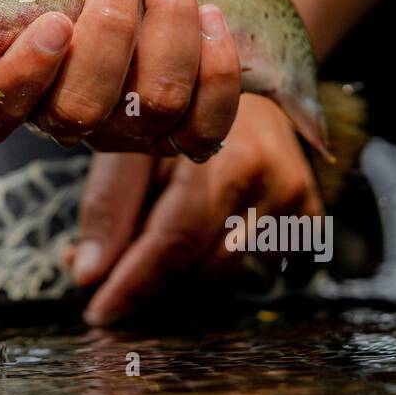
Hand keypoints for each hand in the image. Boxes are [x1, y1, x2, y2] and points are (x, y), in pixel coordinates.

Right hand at [0, 0, 241, 158]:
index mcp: (3, 86)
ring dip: (166, 37)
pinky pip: (209, 123)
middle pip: (80, 113)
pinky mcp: (190, 126)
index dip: (21, 80)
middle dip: (107, 41)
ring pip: (151, 110)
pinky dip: (218, 69)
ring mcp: (128, 129)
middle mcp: (63, 118)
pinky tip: (213, 14)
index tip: (46, 23)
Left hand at [65, 94, 321, 325]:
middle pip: (199, 264)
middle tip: (111, 269)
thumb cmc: (176, 112)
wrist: (240, 81)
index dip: (133, 284)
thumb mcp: (131, 145)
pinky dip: (216, 262)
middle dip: (148, 276)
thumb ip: (108, 208)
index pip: (173, 241)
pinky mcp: (310, 216)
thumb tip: (85, 274)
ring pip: (225, 273)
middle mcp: (268, 179)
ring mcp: (297, 200)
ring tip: (152, 235)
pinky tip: (198, 234)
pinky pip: (254, 268)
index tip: (98, 313)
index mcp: (222, 156)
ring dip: (180, 270)